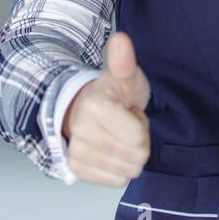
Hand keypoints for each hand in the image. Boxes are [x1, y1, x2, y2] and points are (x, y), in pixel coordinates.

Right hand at [62, 31, 151, 185]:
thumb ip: (124, 61)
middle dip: (138, 140)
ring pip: (127, 170)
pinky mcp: (77, 168)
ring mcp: (77, 151)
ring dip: (129, 154)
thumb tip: (121, 39)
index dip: (141, 124)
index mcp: (94, 107)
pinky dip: (119, 168)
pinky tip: (111, 148)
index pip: (138, 137)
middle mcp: (81, 131)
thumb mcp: (125, 75)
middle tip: (125, 123)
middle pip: (136, 156)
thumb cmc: (114, 93)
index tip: (129, 111)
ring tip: (118, 134)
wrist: (88, 107)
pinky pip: (115, 180)